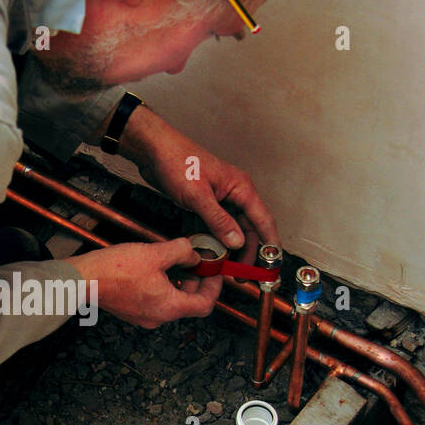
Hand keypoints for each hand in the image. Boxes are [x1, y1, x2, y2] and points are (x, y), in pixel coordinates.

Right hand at [66, 239, 222, 328]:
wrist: (83, 279)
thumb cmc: (114, 270)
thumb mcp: (156, 253)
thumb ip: (182, 252)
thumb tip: (193, 253)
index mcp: (168, 307)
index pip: (205, 304)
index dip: (214, 287)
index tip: (213, 271)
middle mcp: (158, 318)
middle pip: (189, 303)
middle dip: (195, 280)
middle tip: (195, 261)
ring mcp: (144, 317)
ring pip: (172, 301)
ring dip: (178, 282)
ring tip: (172, 261)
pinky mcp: (132, 311)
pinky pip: (156, 300)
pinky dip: (162, 286)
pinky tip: (155, 268)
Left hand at [122, 108, 279, 258]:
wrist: (153, 150)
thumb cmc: (176, 160)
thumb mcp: (198, 195)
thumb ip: (219, 220)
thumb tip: (237, 241)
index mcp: (240, 188)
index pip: (263, 220)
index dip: (270, 245)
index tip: (271, 265)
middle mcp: (233, 194)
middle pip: (248, 229)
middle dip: (247, 252)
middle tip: (242, 274)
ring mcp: (219, 199)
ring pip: (230, 230)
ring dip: (227, 249)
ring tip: (224, 267)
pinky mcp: (204, 204)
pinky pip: (213, 227)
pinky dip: (211, 240)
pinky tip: (206, 253)